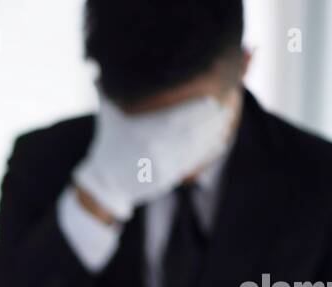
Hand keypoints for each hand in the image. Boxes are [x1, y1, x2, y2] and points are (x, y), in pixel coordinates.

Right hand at [72, 94, 233, 221]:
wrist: (106, 180)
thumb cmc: (110, 140)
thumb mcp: (110, 112)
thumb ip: (113, 86)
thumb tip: (108, 60)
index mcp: (143, 131)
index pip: (178, 118)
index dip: (198, 109)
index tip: (212, 98)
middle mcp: (155, 149)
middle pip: (192, 132)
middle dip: (211, 119)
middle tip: (226, 105)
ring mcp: (163, 165)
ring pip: (195, 148)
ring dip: (213, 133)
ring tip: (226, 119)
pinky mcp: (168, 177)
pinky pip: (193, 162)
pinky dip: (208, 151)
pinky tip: (219, 140)